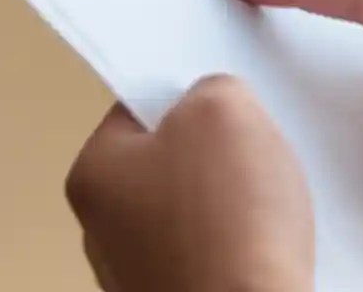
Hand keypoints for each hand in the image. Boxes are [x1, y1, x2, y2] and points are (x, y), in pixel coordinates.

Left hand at [65, 75, 313, 291]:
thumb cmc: (226, 214)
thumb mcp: (224, 110)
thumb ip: (213, 89)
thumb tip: (211, 109)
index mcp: (92, 173)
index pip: (138, 110)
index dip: (189, 99)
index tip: (231, 110)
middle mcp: (99, 230)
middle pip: (168, 162)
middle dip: (216, 154)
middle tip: (255, 153)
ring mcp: (136, 278)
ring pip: (195, 213)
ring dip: (234, 205)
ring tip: (269, 206)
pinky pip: (213, 256)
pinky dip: (241, 248)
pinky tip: (267, 247)